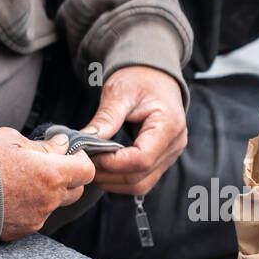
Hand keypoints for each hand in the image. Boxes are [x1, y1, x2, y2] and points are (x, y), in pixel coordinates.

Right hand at [0, 127, 95, 240]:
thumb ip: (42, 145)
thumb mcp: (10, 138)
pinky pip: (34, 217)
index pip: (87, 171)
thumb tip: (61, 146)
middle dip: (66, 177)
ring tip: (18, 180)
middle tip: (42, 164)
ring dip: (45, 192)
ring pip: (53, 205)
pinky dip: (28, 206)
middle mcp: (48, 201)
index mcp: (51, 174)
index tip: (65, 152)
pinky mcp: (20, 232)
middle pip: (74, 191)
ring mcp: (35, 220)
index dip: (79, 159)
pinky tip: (7, 196)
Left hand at [80, 66, 187, 196]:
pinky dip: (120, 179)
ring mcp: (170, 155)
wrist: (153, 75)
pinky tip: (103, 167)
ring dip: (113, 181)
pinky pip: (141, 179)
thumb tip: (84, 141)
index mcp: (169, 125)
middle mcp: (174, 145)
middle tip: (85, 163)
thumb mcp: (119, 92)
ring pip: (141, 184)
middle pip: (141, 176)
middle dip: (109, 175)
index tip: (91, 156)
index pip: (142, 159)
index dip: (113, 163)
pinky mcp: (161, 159)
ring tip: (91, 166)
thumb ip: (105, 118)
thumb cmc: (138, 78)